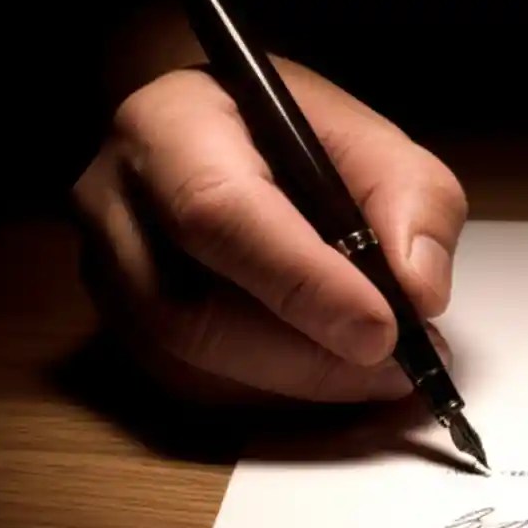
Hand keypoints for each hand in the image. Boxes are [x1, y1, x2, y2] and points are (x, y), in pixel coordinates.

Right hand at [72, 58, 466, 402]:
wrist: (220, 138)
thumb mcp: (373, 137)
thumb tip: (419, 294)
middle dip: (311, 358)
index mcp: (171, 129)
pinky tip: (336, 377)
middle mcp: (116, 207)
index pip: (219, 213)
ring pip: (192, 369)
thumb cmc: (291, 134)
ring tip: (383, 375)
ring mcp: (107, 280)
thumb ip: (411, 199)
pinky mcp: (126, 336)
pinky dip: (278, 398)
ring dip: (302, 386)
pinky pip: (197, 392)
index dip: (304, 284)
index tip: (383, 331)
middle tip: (401, 369)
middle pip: (192, 315)